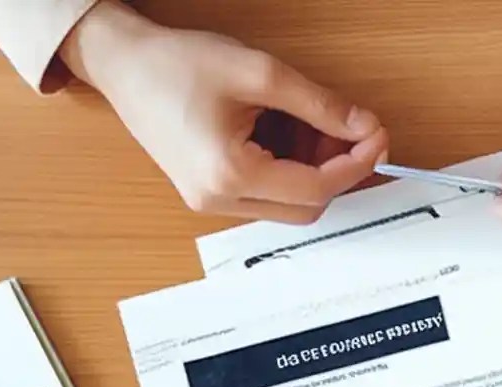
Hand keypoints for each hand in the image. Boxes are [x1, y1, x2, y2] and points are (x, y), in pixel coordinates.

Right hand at [59, 0, 388, 223]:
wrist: (124, 65)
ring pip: (289, 205)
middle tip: (352, 129)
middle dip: (338, 170)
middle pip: (307, 207)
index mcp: (229, 174)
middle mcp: (218, 199)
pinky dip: (289, 170)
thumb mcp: (260, 74)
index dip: (355, 163)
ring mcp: (211, 201)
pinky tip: (288, 134)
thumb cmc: (177, 65)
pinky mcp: (209, 192)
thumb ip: (319, 105)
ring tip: (315, 125)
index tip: (377, 136)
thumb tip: (363, 126)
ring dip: (314, 171)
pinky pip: (266, 196)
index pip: (316, 188)